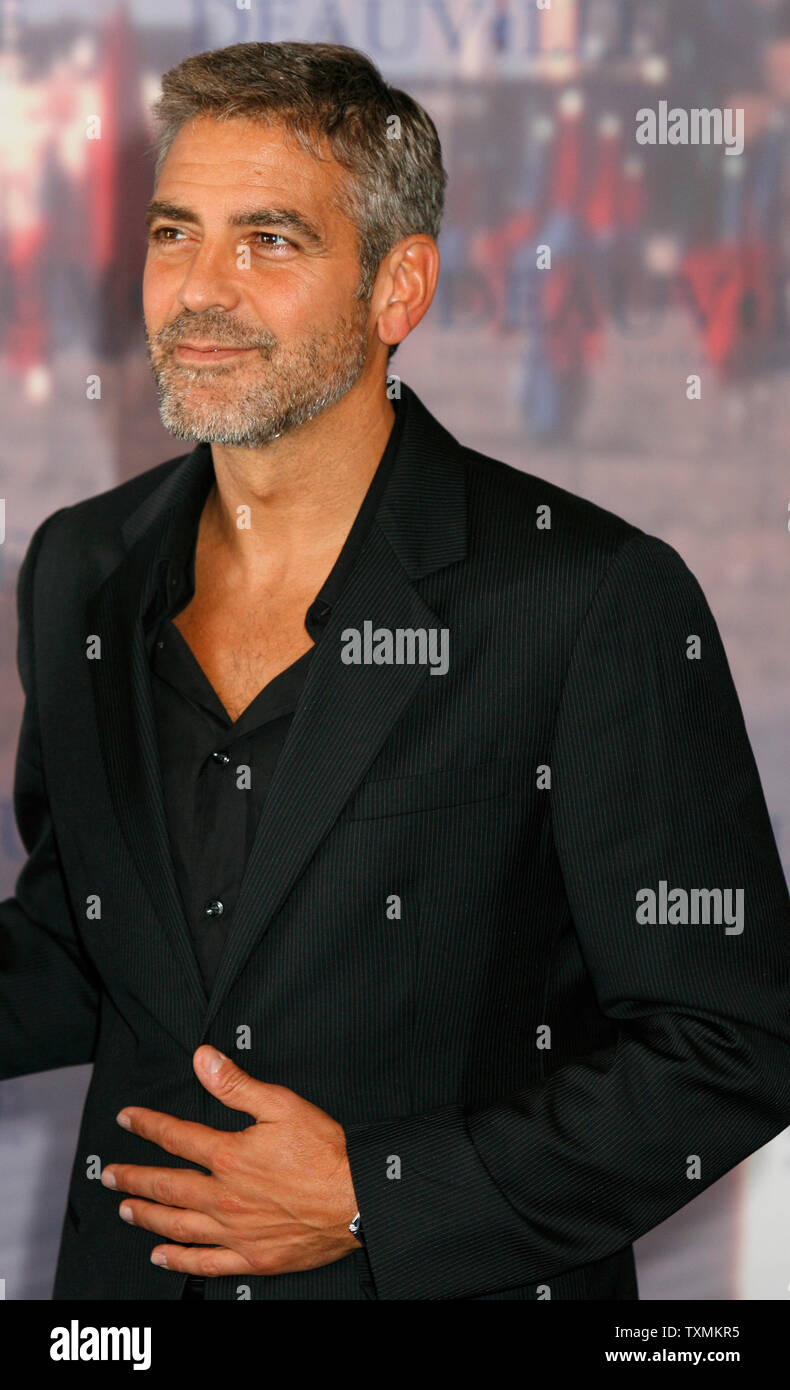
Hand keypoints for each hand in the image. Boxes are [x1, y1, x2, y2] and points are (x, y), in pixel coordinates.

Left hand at [100, 1046, 359, 1277]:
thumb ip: (236, 1084)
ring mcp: (235, 1231)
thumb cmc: (325, 1152)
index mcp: (229, 1156)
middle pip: (165, 1185)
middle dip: (132, 1177)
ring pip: (176, 1225)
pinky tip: (161, 1256)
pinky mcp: (251, 1257)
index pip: (175, 1137)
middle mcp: (224, 1196)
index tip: (127, 1119)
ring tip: (125, 1208)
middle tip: (109, 1174)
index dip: (147, 1125)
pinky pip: (204, 1263)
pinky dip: (179, 1261)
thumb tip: (203, 1059)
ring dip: (146, 1216)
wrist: (358, 1198)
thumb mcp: (282, 1104)